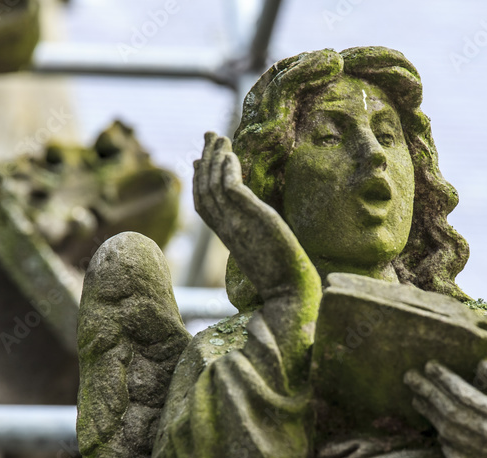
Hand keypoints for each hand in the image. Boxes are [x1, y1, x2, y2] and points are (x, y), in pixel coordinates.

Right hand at [193, 132, 318, 302]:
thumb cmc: (283, 278)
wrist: (289, 293)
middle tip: (209, 134)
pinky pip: (231, 188)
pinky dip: (227, 169)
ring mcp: (236, 224)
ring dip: (215, 157)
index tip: (197, 160)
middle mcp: (226, 229)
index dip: (199, 180)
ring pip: (213, 185)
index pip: (204, 205)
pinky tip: (231, 155)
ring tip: (219, 136)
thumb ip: (255, 234)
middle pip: (204, 189)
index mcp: (228, 236)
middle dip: (205, 159)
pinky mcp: (252, 218)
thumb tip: (258, 221)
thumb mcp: (263, 251)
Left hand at [403, 360, 486, 457]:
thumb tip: (481, 366)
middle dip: (427, 392)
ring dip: (427, 411)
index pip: (465, 396)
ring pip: (446, 431)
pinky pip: (449, 449)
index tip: (429, 365)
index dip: (445, 380)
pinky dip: (439, 434)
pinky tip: (433, 418)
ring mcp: (481, 455)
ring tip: (415, 394)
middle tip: (409, 376)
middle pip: (449, 413)